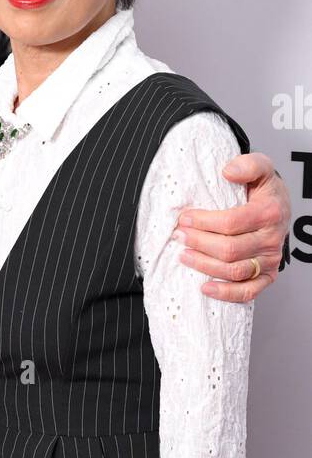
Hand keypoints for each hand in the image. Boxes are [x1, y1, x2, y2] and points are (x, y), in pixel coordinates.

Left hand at [175, 152, 289, 301]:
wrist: (279, 206)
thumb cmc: (264, 189)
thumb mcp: (261, 167)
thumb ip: (248, 164)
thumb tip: (228, 171)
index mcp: (269, 212)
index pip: (231, 222)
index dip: (203, 222)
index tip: (184, 219)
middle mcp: (272, 239)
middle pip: (229, 249)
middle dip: (198, 243)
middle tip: (178, 236)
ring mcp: (270, 260)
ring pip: (234, 271)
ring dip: (204, 266)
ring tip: (183, 256)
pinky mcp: (267, 276)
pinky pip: (248, 292)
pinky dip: (226, 293)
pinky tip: (205, 288)